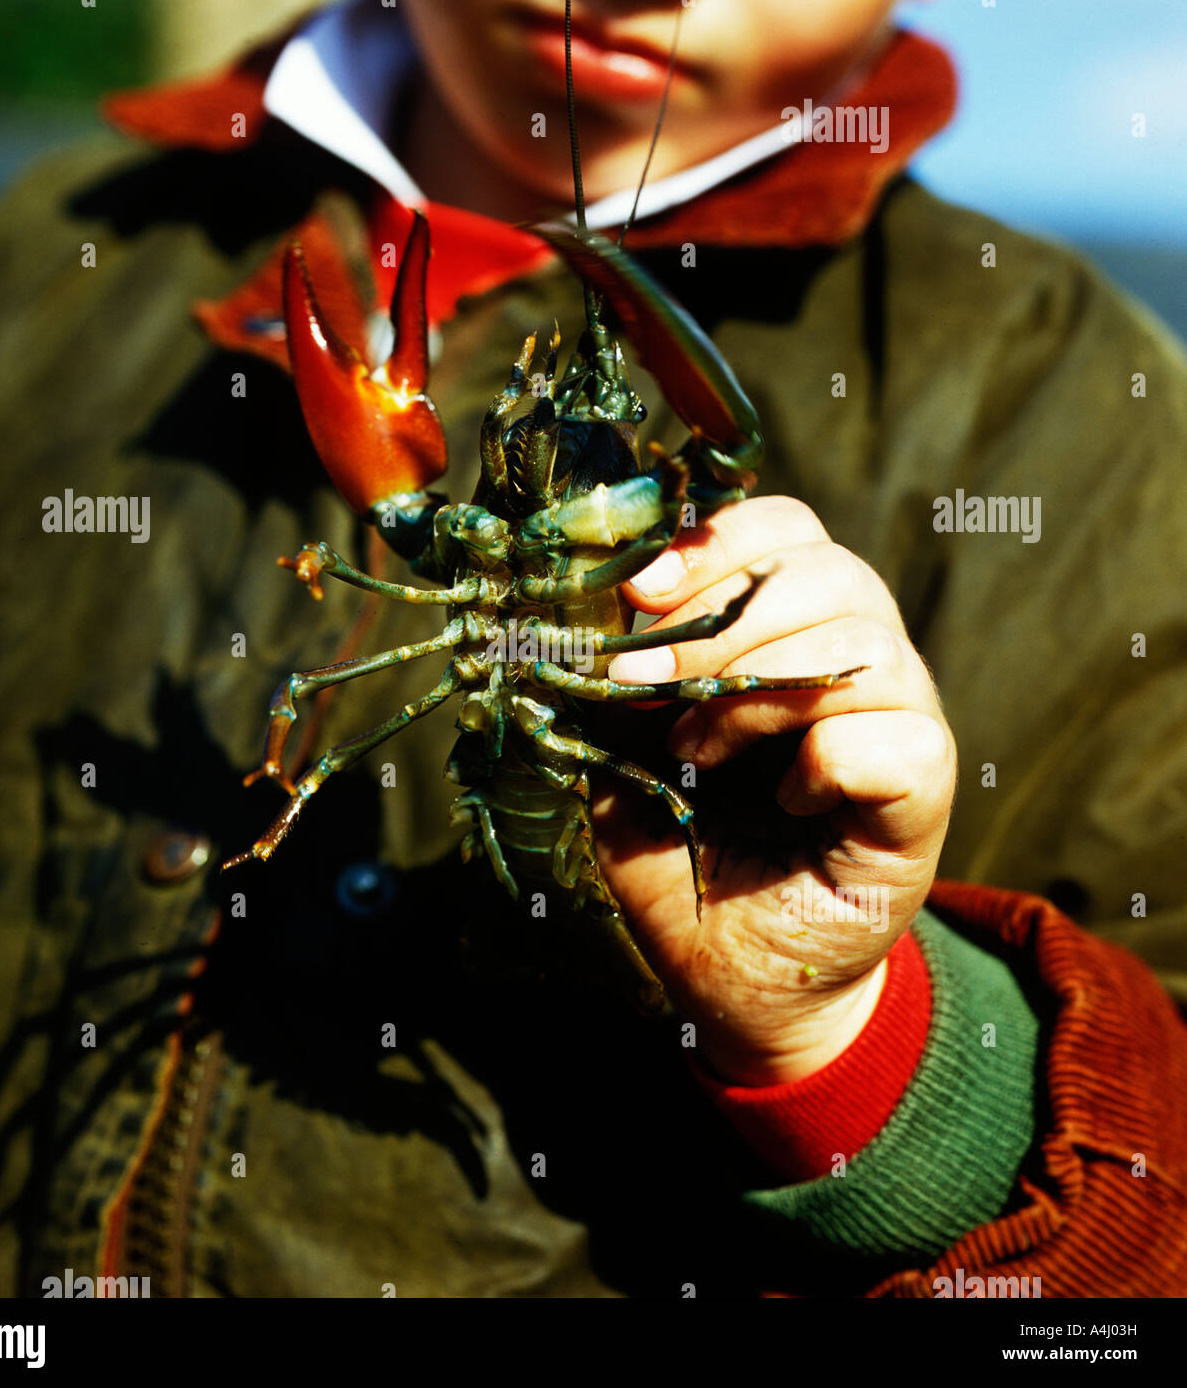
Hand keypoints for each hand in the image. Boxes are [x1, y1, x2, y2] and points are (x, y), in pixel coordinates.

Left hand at [598, 496, 955, 1084]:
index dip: (717, 539)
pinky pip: (896, 738)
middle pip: (830, 571)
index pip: (787, 529)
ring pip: (864, 644)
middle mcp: (858, 661)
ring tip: (696, 756)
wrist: (733, 978)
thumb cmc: (680, 855)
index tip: (638, 591)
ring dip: (755, 694)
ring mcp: (900, 723)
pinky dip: (826, 761)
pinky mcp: (925, 797)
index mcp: (790, 630)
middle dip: (720, 621)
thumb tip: (582, 605)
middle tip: (647, 688)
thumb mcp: (623, 755)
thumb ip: (621, 678)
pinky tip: (788, 804)